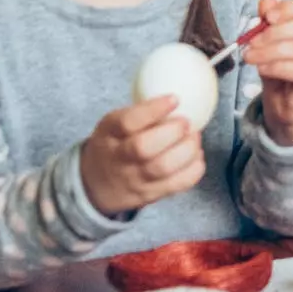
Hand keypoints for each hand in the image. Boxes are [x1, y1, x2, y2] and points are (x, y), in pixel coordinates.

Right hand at [82, 96, 204, 216]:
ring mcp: (135, 179)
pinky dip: (194, 169)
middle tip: (186, 123)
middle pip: (144, 148)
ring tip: (194, 138)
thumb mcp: (114, 125)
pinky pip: (178, 184)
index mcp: (109, 134)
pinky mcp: (151, 194)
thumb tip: (179, 97)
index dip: (154, 110)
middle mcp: (120, 158)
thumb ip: (141, 113)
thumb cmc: (113, 145)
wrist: (96, 186)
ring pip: (163, 168)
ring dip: (188, 150)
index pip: (127, 122)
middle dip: (172, 132)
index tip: (174, 99)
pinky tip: (196, 156)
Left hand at [243, 0, 292, 145]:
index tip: (267, 17)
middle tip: (251, 43)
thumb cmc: (281, 71)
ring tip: (251, 57)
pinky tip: (263, 69)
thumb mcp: (269, 43)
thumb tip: (267, 0)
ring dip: (271, 51)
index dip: (288, 8)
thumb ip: (268, 21)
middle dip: (274, 32)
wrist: (287, 106)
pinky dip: (277, 67)